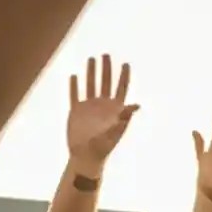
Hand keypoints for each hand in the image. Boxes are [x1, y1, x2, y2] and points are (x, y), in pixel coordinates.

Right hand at [67, 54, 138, 173]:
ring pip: (91, 85)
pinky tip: (74, 76)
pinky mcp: (76, 112)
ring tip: (92, 59)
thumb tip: (137, 105)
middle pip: (106, 83)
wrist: (86, 157)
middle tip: (106, 54)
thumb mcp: (115, 131)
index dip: (124, 76)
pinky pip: (75, 95)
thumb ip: (125, 117)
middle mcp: (103, 106)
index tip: (126, 63)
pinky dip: (74, 86)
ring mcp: (89, 108)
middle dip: (107, 69)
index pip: (121, 89)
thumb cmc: (103, 147)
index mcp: (115, 109)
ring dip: (91, 72)